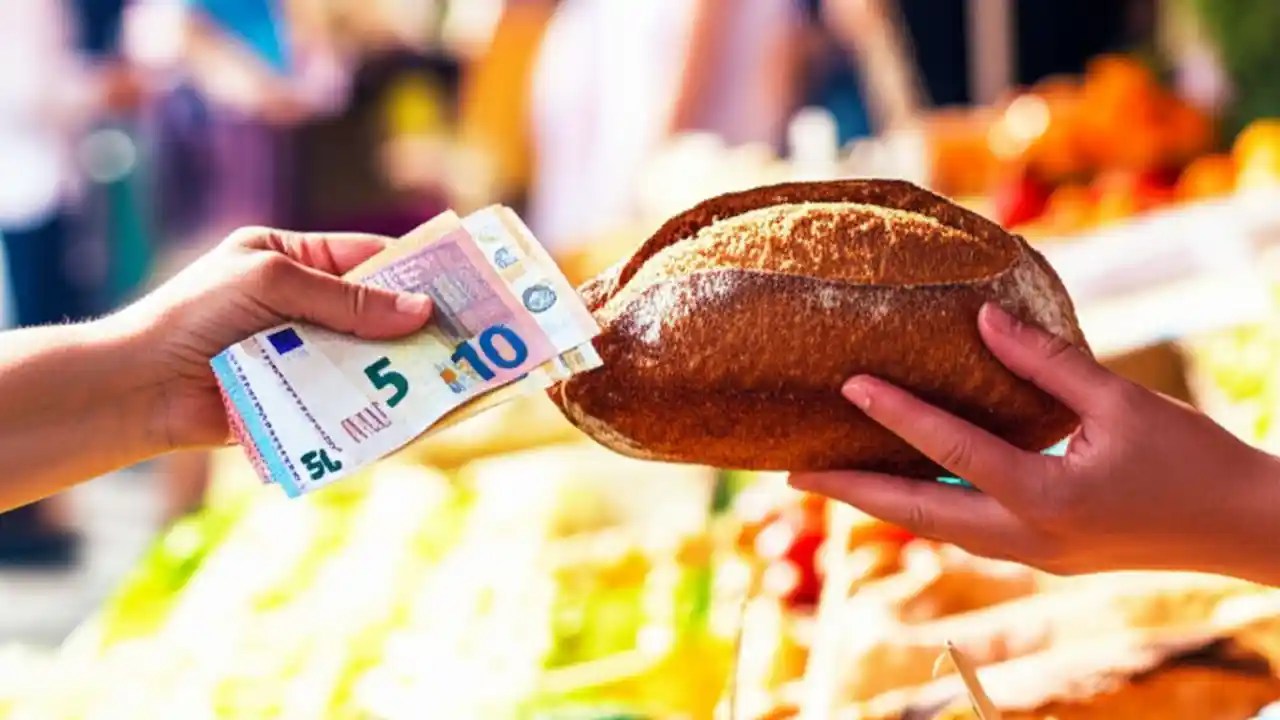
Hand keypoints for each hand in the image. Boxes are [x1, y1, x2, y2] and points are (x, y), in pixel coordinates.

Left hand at [122, 228, 432, 450]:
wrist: (139, 388)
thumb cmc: (195, 315)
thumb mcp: (274, 285)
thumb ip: (347, 300)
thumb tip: (420, 311)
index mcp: (290, 259)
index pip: (365, 257)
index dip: (413, 269)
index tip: (460, 283)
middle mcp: (298, 305)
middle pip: (372, 312)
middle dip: (414, 325)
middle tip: (466, 338)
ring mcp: (298, 353)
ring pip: (363, 359)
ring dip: (397, 369)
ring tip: (449, 378)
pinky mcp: (295, 398)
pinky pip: (344, 400)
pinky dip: (372, 406)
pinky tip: (407, 413)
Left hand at [790, 303, 1279, 583]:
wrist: (1246, 530)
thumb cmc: (1194, 460)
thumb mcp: (1121, 403)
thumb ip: (1046, 362)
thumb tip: (980, 320)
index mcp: (1047, 498)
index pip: (952, 452)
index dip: (897, 414)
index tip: (847, 385)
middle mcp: (1029, 540)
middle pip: (919, 516)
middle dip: (853, 495)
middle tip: (790, 474)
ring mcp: (1035, 557)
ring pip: (939, 532)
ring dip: (885, 506)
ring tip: (832, 480)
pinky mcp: (1045, 556)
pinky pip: (968, 533)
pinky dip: (928, 509)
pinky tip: (904, 486)